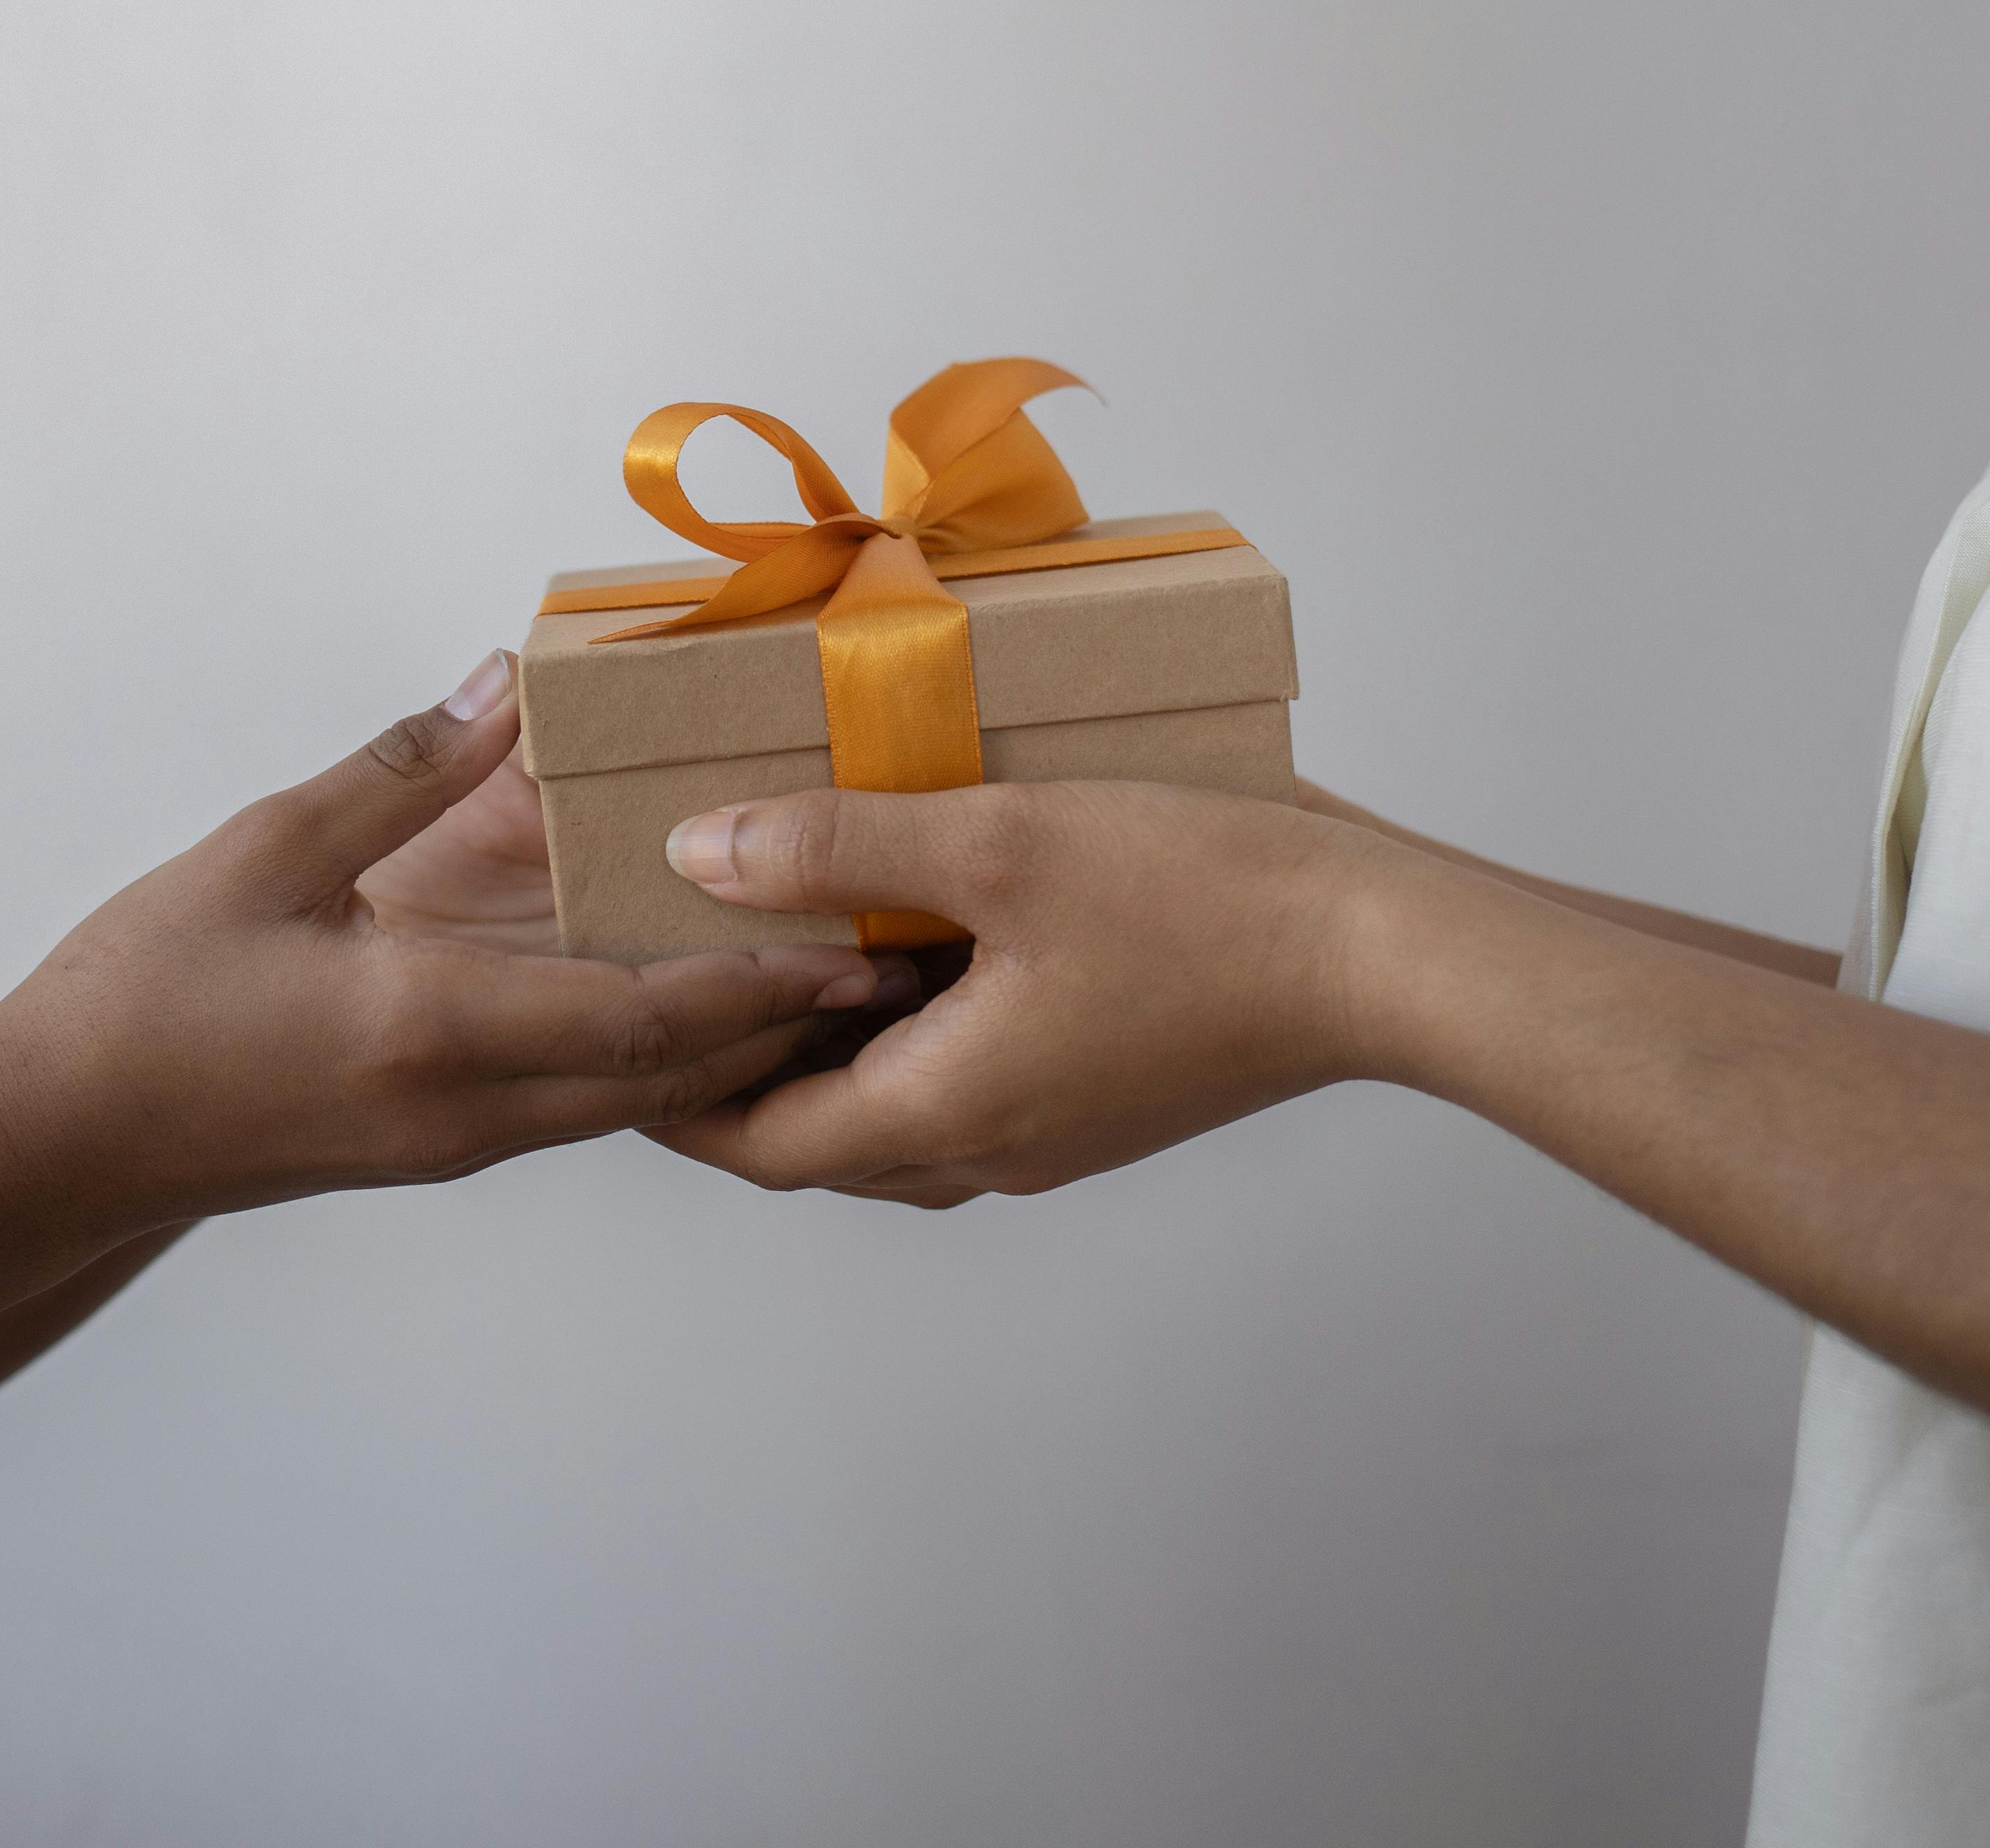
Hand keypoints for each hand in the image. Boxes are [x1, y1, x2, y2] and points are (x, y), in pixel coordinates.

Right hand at [0, 654, 891, 1227]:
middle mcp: (465, 1106)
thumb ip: (394, 768)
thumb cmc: (140, 996)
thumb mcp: (263, 853)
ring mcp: (452, 1140)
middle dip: (782, 1027)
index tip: (853, 944)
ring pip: (631, 1103)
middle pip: (668, 1079)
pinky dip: (651, 1062)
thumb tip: (499, 684)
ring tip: (819, 982)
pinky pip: (577, 1104)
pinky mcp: (434, 1144)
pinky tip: (686, 1008)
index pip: (641, 1020)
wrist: (57, 1145)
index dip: (758, 986)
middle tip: (884, 962)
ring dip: (727, 1050)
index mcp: (430, 1029)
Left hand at [643, 780, 1405, 1205]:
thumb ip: (838, 844)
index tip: (607, 1036)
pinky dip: (909, 1031)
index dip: (670, 1098)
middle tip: (669, 983)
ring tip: (772, 947)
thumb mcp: (1000, 841)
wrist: (1382, 951)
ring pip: (896, 1115)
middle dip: (737, 1073)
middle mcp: (992, 1147)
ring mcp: (1056, 1130)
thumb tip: (698, 854)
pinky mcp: (1106, 1094)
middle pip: (818, 1139)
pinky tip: (909, 936)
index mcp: (947, 1110)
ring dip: (828, 1050)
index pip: (757, 1143)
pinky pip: (968, 1085)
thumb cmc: (1201, 898)